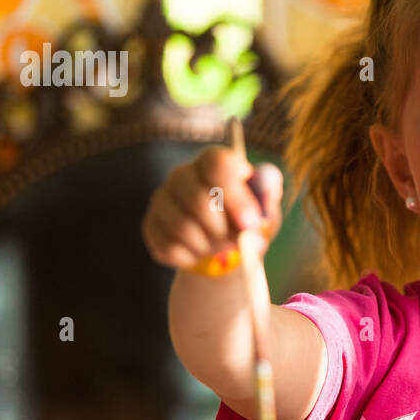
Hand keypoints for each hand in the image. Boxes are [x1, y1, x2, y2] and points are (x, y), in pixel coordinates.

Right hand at [142, 145, 283, 271]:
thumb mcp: (265, 212)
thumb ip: (267, 200)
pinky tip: (201, 252)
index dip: (235, 195)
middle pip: (196, 199)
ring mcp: (162, 199)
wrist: (224, 246)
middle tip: (236, 242)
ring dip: (208, 245)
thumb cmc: (247, 222)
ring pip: (181, 226)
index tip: (251, 223)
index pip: (217, 164)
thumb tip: (269, 188)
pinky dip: (192, 257)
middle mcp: (182, 174)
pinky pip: (168, 246)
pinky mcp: (150, 225)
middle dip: (222, 229)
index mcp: (213, 162)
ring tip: (220, 247)